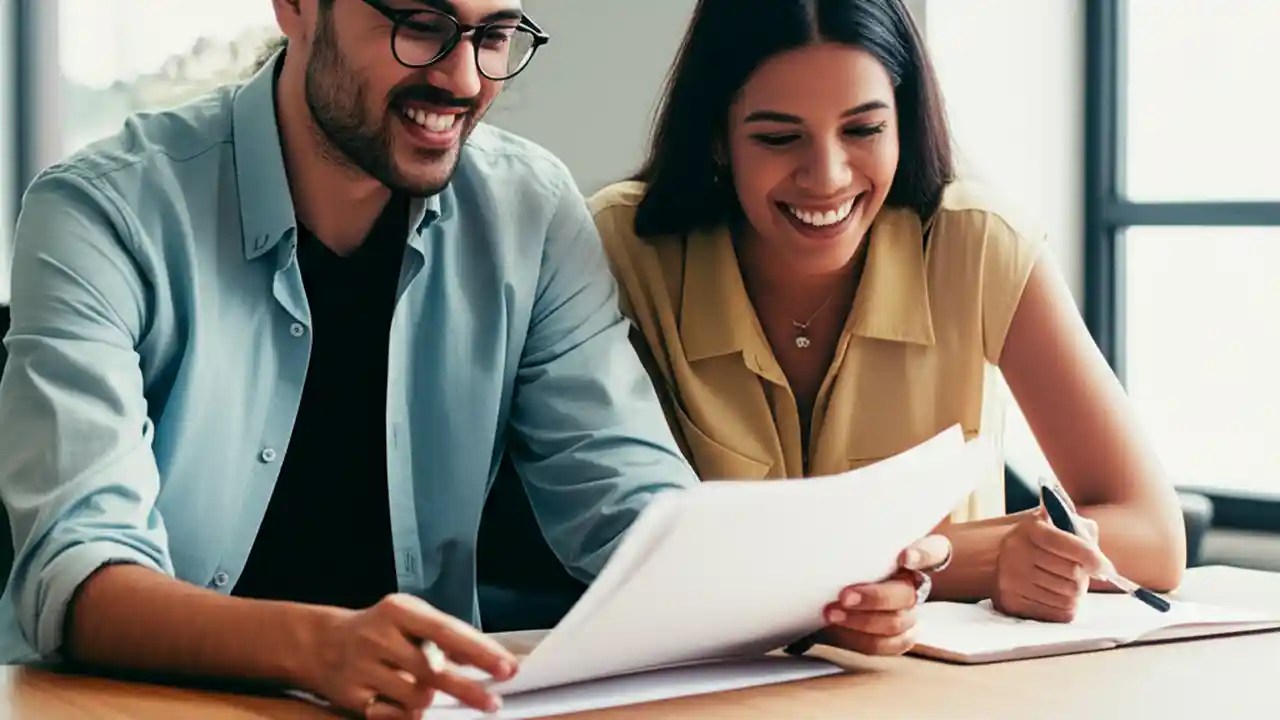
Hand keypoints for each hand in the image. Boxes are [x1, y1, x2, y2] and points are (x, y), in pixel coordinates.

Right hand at [304, 593, 518, 718]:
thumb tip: (489, 658)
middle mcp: (379, 637)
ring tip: (438, 697)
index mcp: (399, 611)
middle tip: (493, 703)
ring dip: (434, 702)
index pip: (446, 632)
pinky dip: (408, 714)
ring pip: (416, 698)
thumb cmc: (381, 629)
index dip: (480, 652)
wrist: (321, 643)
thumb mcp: (410, 620)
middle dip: (468, 690)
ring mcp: (362, 669)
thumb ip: (446, 637)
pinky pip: (394, 715)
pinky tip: (410, 707)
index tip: (507, 668)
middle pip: (433, 671)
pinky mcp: (352, 697)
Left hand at [817, 535, 950, 655]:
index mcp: (914, 556)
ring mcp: (909, 613)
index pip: (933, 551)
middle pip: (906, 595)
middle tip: (845, 596)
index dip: (922, 555)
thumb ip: (856, 543)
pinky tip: (840, 630)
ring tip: (832, 613)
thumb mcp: (853, 549)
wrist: (837, 592)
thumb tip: (832, 532)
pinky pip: (888, 645)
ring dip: (862, 621)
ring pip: (896, 623)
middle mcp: (914, 585)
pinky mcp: (899, 637)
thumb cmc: (848, 562)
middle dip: (874, 598)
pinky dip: (862, 639)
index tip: (904, 558)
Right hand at [993, 508, 1109, 622]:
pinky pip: (1058, 613)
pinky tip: (1057, 596)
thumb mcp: (1055, 523)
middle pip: (1074, 575)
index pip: (1072, 546)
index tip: (1102, 565)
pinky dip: (1065, 607)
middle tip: (1079, 573)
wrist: (999, 558)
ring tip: (1066, 584)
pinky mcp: (1011, 601)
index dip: (1093, 558)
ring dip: (1075, 593)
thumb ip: (1080, 529)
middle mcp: (1017, 551)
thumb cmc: (1038, 542)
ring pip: (1069, 597)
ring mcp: (1011, 578)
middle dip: (1084, 576)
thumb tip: (1098, 559)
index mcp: (1031, 528)